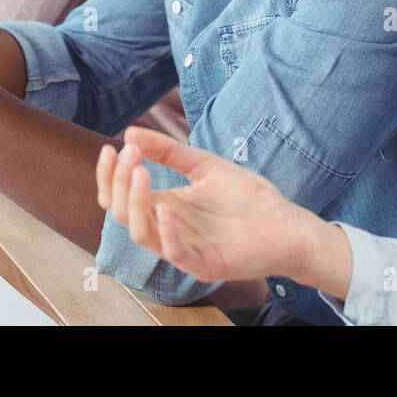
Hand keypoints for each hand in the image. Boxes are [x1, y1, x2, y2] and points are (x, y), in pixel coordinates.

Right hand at [96, 127, 348, 293]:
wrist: (286, 223)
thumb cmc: (247, 198)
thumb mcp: (204, 165)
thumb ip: (169, 150)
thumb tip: (129, 132)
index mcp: (164, 207)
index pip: (120, 198)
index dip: (110, 176)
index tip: (111, 148)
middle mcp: (167, 230)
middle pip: (123, 214)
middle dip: (119, 183)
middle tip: (131, 155)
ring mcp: (184, 249)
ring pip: (141, 234)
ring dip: (135, 204)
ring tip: (141, 173)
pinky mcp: (204, 264)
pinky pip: (175, 253)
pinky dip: (167, 232)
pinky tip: (167, 207)